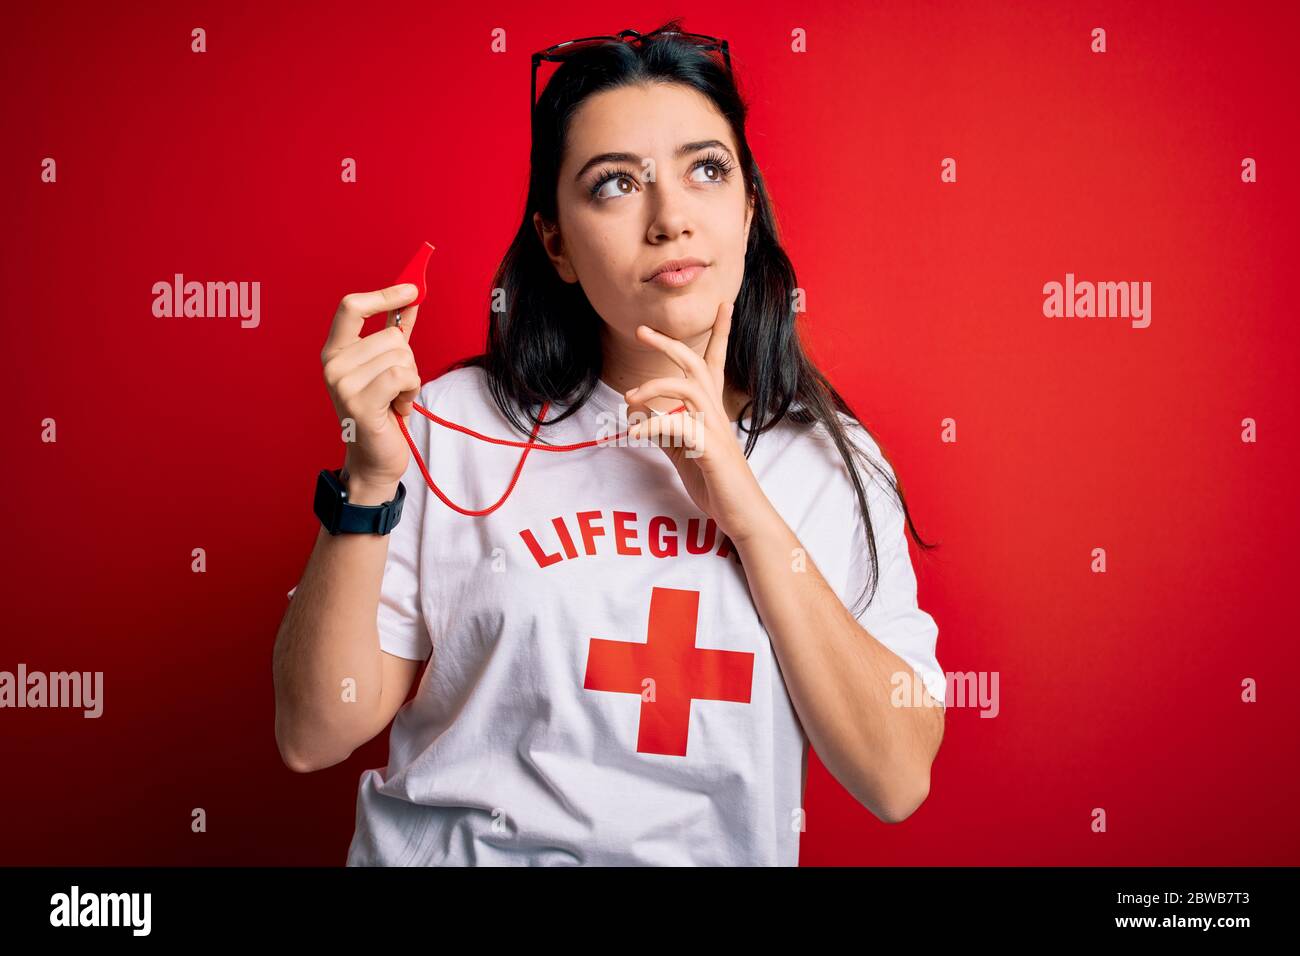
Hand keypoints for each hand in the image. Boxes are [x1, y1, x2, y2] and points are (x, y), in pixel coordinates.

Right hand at [320, 283, 422, 488]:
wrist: (374, 459)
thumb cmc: (382, 412)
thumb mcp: (386, 368)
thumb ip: (394, 333)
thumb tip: (411, 300)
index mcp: (335, 351)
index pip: (352, 306)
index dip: (384, 295)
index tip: (412, 289)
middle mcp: (333, 365)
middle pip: (391, 336)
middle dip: (407, 360)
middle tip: (396, 386)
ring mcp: (342, 384)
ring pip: (401, 356)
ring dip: (410, 379)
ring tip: (395, 399)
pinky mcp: (359, 404)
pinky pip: (402, 376)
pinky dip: (410, 391)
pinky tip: (399, 407)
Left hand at [623, 301, 778, 544]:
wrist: (743, 515)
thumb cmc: (716, 484)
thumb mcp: (683, 453)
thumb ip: (664, 432)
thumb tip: (638, 416)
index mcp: (712, 412)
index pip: (715, 363)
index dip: (721, 333)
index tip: (725, 303)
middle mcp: (716, 414)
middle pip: (697, 364)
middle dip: (670, 343)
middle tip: (642, 329)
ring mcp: (715, 431)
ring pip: (689, 387)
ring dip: (655, 386)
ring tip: (629, 398)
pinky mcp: (711, 451)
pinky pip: (679, 428)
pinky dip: (652, 428)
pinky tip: (635, 436)